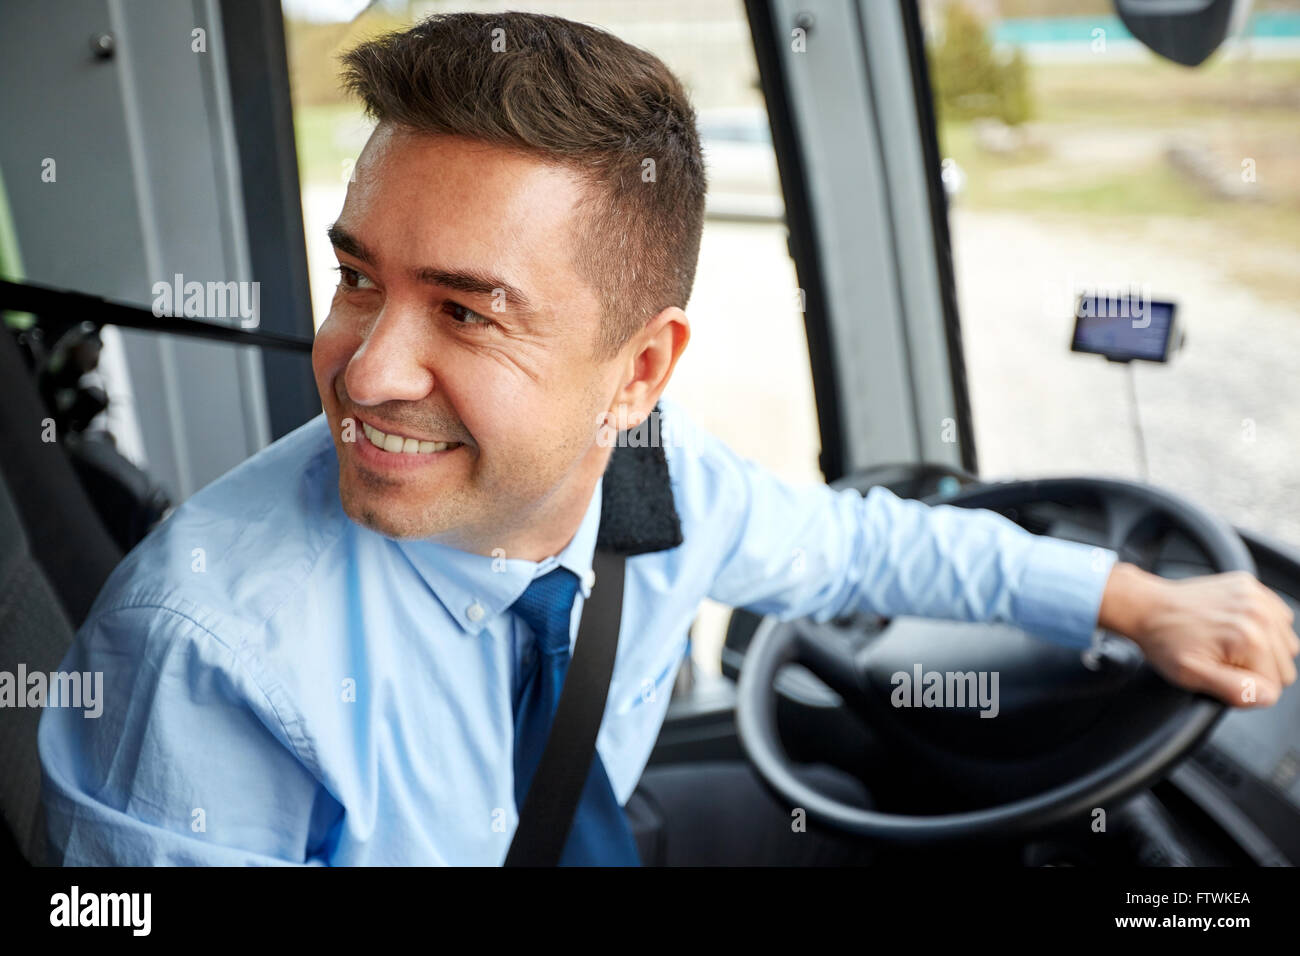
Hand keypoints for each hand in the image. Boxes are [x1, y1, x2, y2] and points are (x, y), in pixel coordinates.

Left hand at [1099, 563, 1297, 707]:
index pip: (1273, 686)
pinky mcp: (1250, 586)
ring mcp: (1256, 597)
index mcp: (1250, 639)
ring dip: (1262, 649)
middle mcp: (1259, 615)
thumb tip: (1266, 695)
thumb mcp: (1192, 675)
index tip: (1221, 673)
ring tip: (1227, 643)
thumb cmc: (1165, 640)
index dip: (1246, 686)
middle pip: (1284, 665)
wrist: (1147, 606)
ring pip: (1285, 644)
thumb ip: (1235, 690)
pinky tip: (1235, 627)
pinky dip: (1263, 626)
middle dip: (1255, 668)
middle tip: (1222, 659)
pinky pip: (1278, 618)